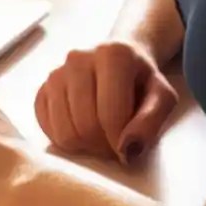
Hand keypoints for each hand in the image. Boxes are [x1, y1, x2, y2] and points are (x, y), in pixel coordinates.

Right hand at [35, 40, 177, 164]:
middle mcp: (78, 58)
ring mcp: (56, 72)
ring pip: (64, 130)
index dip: (120, 141)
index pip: (110, 115)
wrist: (119, 58)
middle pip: (85, 125)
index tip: (129, 146)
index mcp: (112, 55)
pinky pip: (45, 125)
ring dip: (84, 145)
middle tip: (115, 143)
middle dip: (102, 145)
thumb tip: (126, 150)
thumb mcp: (162, 98)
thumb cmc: (142, 80)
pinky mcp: (43, 86)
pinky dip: (63, 138)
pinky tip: (81, 130)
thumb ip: (150, 122)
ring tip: (100, 136)